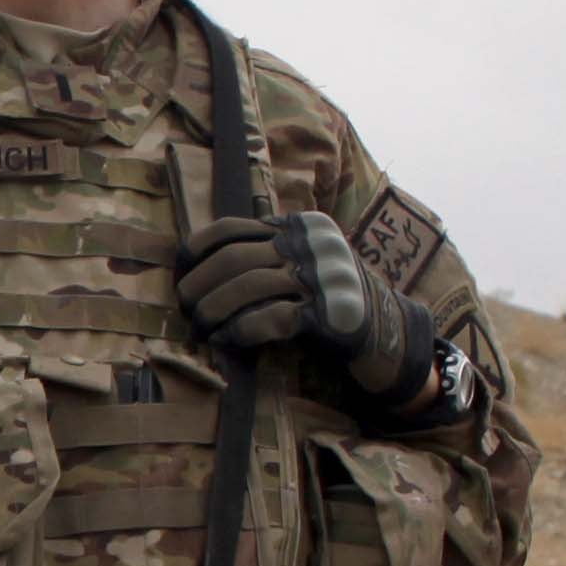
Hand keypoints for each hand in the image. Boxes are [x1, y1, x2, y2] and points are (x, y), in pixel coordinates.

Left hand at [176, 212, 441, 421]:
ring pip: (249, 287)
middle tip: (184, 307)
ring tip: (199, 327)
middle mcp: (312, 245)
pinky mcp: (327, 314)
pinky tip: (225, 340)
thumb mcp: (302, 260)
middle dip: (200, 284)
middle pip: (235, 258)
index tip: (181, 271)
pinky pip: (272, 319)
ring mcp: (322, 277)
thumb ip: (264, 252)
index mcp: (300, 225)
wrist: (385, 328)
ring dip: (214, 310)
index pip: (234, 228)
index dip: (198, 249)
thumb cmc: (327, 295)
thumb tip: (196, 265)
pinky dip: (241, 330)